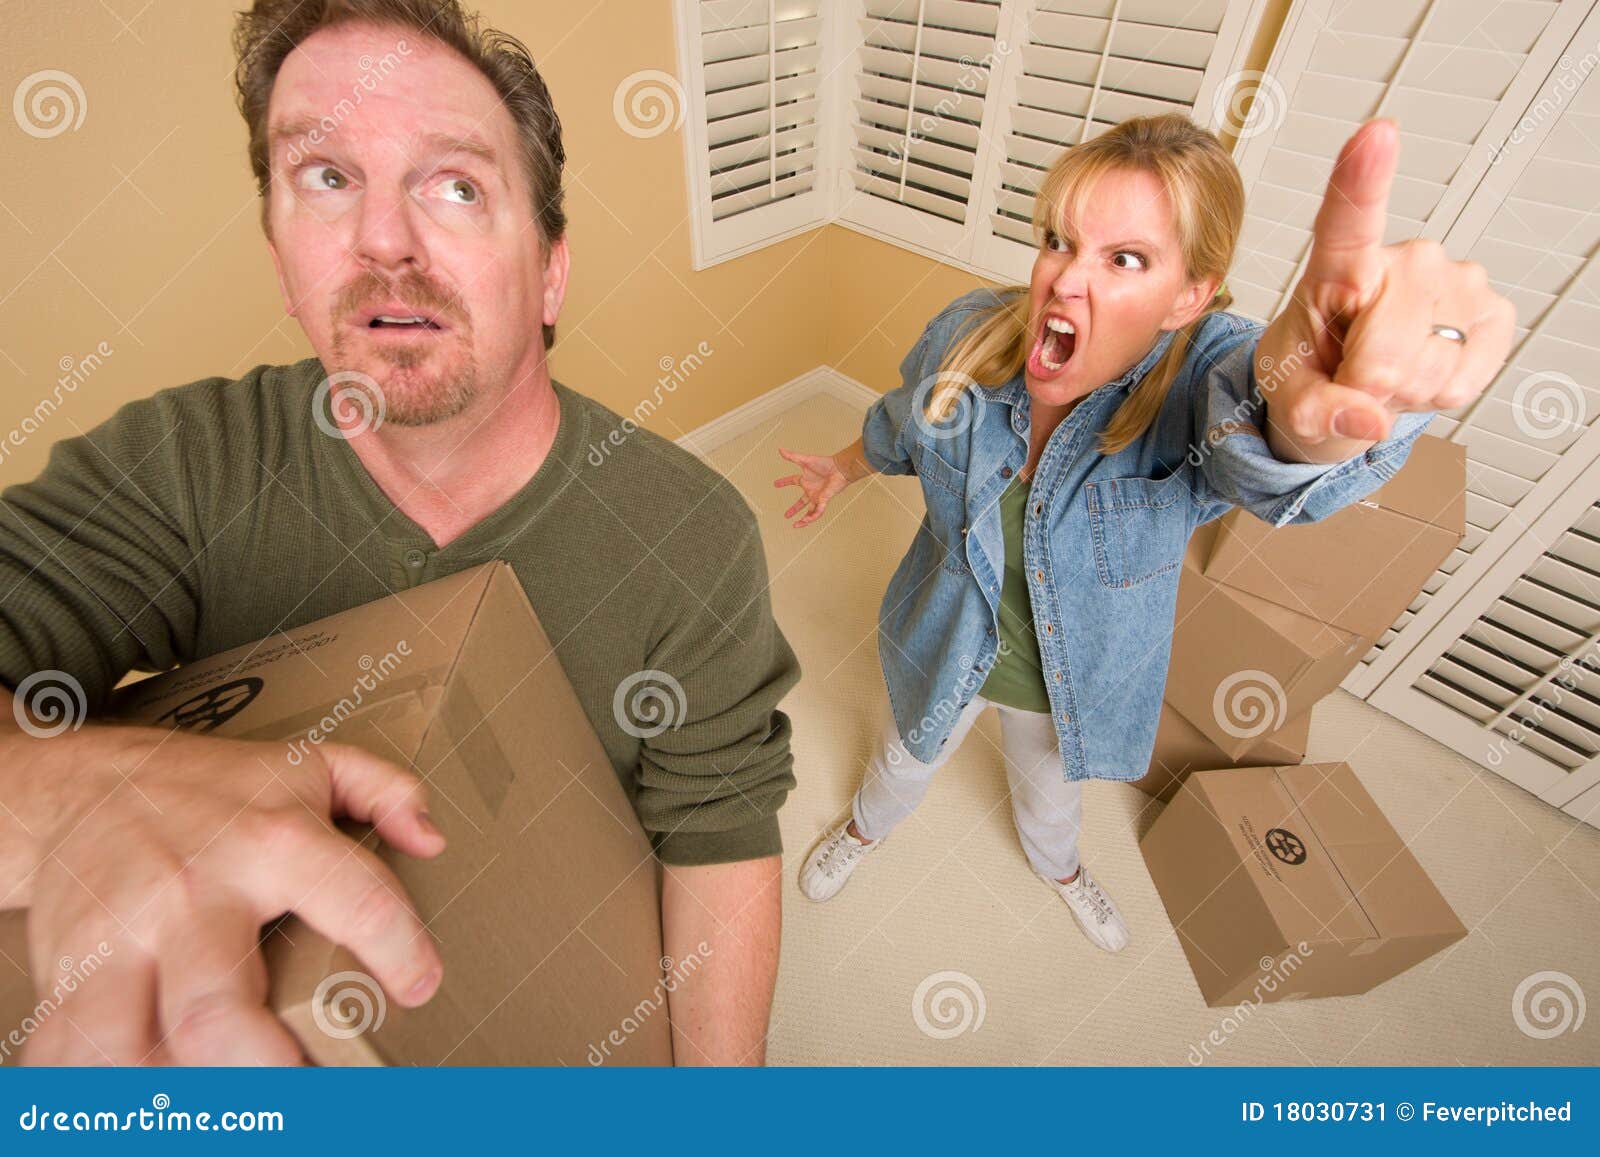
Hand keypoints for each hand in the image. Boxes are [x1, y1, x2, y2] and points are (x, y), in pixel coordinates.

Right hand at [19, 729, 444, 1064]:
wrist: (85, 781)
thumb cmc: (211, 788)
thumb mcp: (311, 765)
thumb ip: (386, 789)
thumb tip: (432, 839)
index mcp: (274, 843)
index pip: (356, 900)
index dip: (400, 952)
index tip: (418, 989)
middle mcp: (197, 894)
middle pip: (216, 1008)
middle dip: (258, 1069)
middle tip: (300, 1086)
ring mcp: (125, 935)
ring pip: (126, 1043)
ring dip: (169, 1093)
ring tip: (217, 1105)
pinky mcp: (70, 966)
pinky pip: (66, 1047)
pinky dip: (94, 1087)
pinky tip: (139, 1096)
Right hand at [774, 448, 849, 527]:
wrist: (839, 469)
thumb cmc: (825, 463)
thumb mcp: (805, 460)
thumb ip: (792, 456)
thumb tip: (780, 450)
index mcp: (806, 479)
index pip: (792, 481)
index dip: (784, 482)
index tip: (776, 484)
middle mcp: (811, 489)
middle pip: (802, 502)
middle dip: (794, 509)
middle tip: (786, 515)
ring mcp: (817, 496)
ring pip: (810, 512)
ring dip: (803, 520)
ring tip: (796, 525)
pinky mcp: (823, 500)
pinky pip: (817, 512)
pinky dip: (811, 518)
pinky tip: (805, 521)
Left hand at [1256, 118, 1515, 460]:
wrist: (1350, 384)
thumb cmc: (1311, 367)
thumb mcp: (1289, 395)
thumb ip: (1313, 411)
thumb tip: (1364, 422)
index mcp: (1338, 264)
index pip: (1349, 218)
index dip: (1364, 178)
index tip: (1377, 135)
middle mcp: (1406, 259)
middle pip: (1385, 352)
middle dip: (1366, 382)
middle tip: (1354, 370)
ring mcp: (1457, 279)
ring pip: (1426, 370)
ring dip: (1403, 389)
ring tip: (1385, 369)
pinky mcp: (1494, 311)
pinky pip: (1463, 380)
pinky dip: (1440, 394)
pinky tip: (1423, 370)